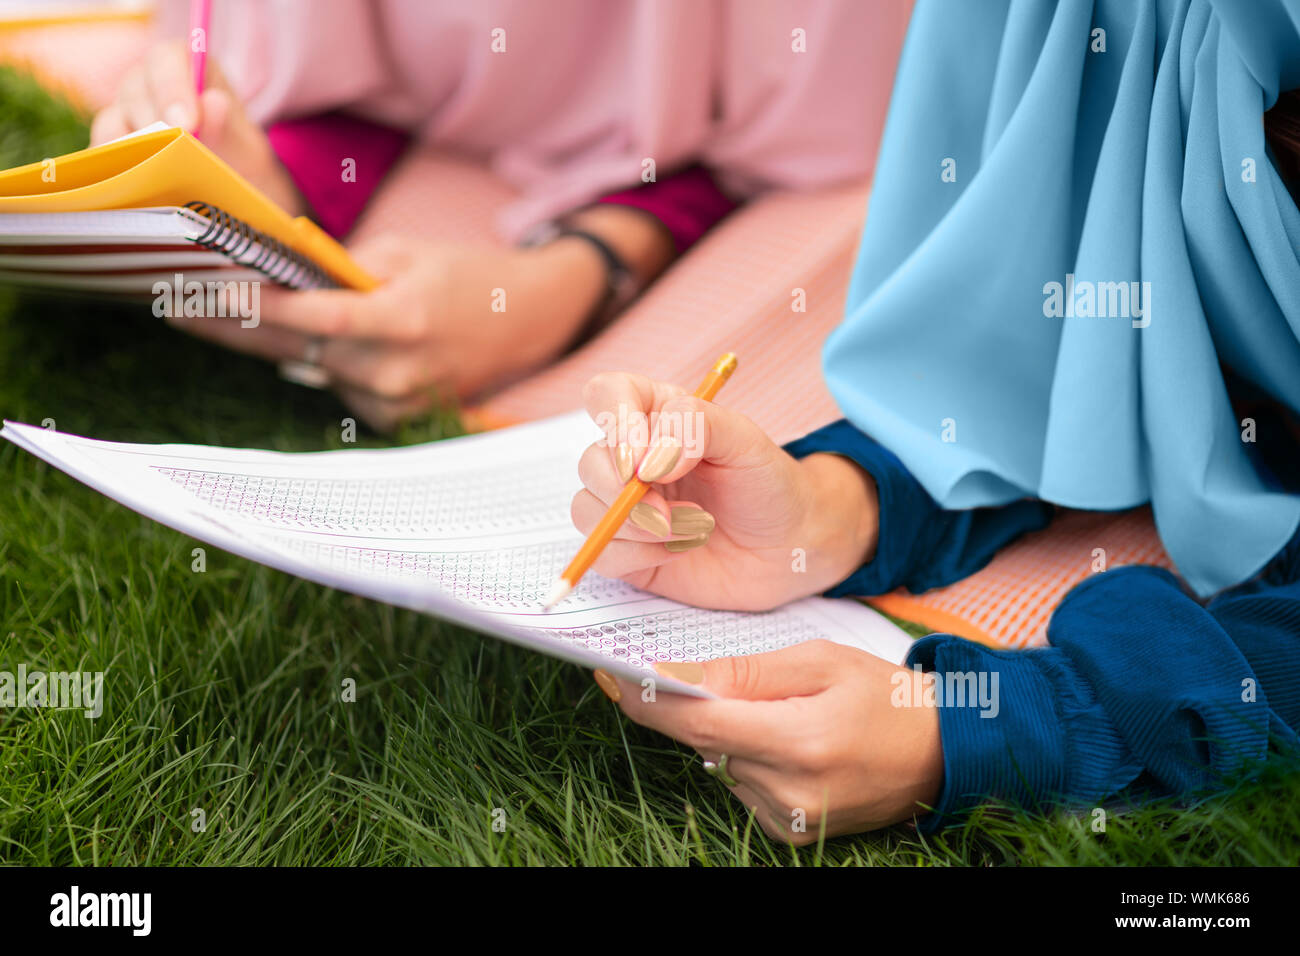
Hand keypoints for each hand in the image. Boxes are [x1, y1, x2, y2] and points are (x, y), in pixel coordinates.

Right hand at [89, 39, 304, 215]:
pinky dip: (112, 171)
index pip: (168, 60)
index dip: (173, 88)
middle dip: (152, 124)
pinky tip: (127, 191)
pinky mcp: (110, 146)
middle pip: (134, 91)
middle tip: (168, 155)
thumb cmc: (237, 157)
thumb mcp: (244, 148)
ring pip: (112, 122)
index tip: (187, 124)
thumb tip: (213, 101)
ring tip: (148, 177)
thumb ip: (228, 128)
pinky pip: (101, 154)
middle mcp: (148, 83)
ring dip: (129, 150)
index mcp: (185, 67)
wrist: (230, 189)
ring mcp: (124, 113)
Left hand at [164, 235, 606, 429]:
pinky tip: (328, 347)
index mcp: (402, 318)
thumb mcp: (407, 252)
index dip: (251, 306)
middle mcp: (396, 369)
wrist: (530, 319)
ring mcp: (398, 401)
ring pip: (312, 371)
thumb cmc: (467, 276)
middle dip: (235, 327)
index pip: (310, 316)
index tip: (197, 292)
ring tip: (234, 316)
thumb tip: (282, 276)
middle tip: (177, 307)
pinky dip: (325, 366)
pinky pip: (339, 391)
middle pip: (294, 350)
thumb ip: (345, 269)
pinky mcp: (398, 419)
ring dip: (281, 346)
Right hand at [571, 372, 880, 609]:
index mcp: (656, 415)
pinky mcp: (626, 549)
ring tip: (694, 529)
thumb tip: (646, 460)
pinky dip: (640, 557)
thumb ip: (695, 427)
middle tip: (669, 513)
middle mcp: (633, 458)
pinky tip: (681, 550)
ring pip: (586, 509)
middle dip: (625, 493)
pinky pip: (603, 553)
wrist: (790, 546)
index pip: (606, 394)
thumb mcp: (745, 440)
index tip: (643, 460)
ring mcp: (625, 505)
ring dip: (638, 527)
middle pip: (590, 461)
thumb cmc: (768, 484)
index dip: (615, 423)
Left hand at [593, 640, 944, 842]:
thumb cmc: (885, 698)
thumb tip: (680, 673)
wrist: (942, 755)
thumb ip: (748, 670)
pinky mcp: (786, 832)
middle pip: (703, 743)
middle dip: (688, 705)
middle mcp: (789, 792)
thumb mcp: (821, 662)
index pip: (699, 724)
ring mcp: (787, 819)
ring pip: (717, 761)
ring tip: (774, 708)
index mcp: (802, 742)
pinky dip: (744, 754)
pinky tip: (782, 738)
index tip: (613, 675)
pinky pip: (738, 782)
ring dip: (723, 730)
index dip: (649, 700)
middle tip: (682, 671)